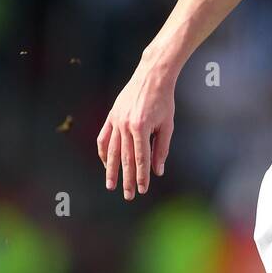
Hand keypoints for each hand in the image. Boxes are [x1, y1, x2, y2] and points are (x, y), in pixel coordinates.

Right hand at [96, 56, 175, 198]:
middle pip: (126, 158)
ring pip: (112, 151)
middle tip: (128, 196)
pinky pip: (104, 138)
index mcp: (141, 127)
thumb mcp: (167, 125)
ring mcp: (116, 120)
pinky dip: (104, 152)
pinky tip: (107, 163)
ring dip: (111, 170)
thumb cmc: (164, 101)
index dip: (141, 176)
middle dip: (127, 179)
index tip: (142, 190)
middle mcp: (125, 125)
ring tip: (111, 185)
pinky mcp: (111, 116)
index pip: (141, 159)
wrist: (152, 76)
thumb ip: (161, 149)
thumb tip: (157, 171)